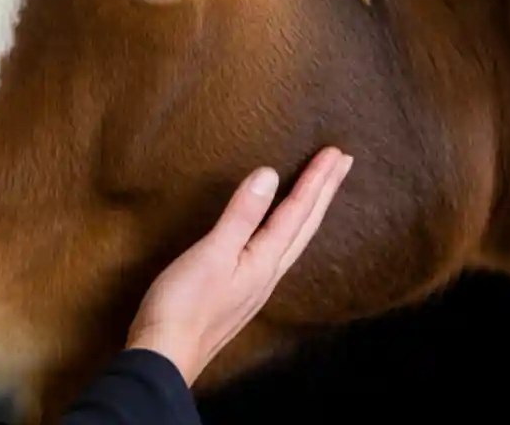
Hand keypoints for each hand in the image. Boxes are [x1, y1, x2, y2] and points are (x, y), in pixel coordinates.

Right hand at [125, 147, 353, 384]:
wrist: (166, 357)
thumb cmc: (184, 305)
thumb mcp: (212, 253)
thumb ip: (242, 215)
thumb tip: (269, 175)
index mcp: (264, 260)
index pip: (297, 212)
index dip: (316, 180)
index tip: (335, 152)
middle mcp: (268, 273)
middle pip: (304, 225)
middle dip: (324, 192)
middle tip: (344, 162)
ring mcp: (255, 285)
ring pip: (294, 239)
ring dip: (310, 210)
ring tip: (321, 191)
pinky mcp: (239, 292)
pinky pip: (276, 252)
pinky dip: (288, 230)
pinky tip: (280, 234)